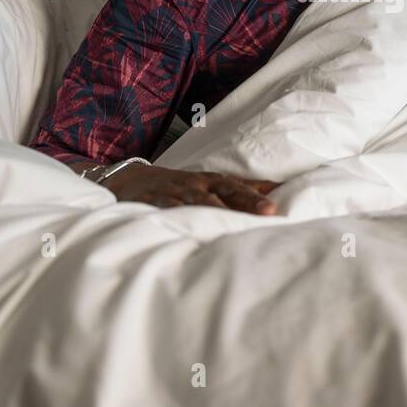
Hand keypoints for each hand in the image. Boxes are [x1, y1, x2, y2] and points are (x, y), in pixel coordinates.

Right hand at [91, 163, 279, 214]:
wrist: (130, 180)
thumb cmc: (180, 185)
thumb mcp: (209, 183)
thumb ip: (241, 188)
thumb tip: (277, 188)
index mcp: (208, 181)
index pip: (235, 186)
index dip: (254, 195)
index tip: (273, 208)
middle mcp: (192, 185)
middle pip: (220, 192)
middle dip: (243, 201)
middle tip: (267, 213)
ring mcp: (171, 193)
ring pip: (195, 202)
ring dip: (214, 211)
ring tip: (232, 224)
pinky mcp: (149, 203)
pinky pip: (164, 210)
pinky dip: (175, 217)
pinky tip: (185, 227)